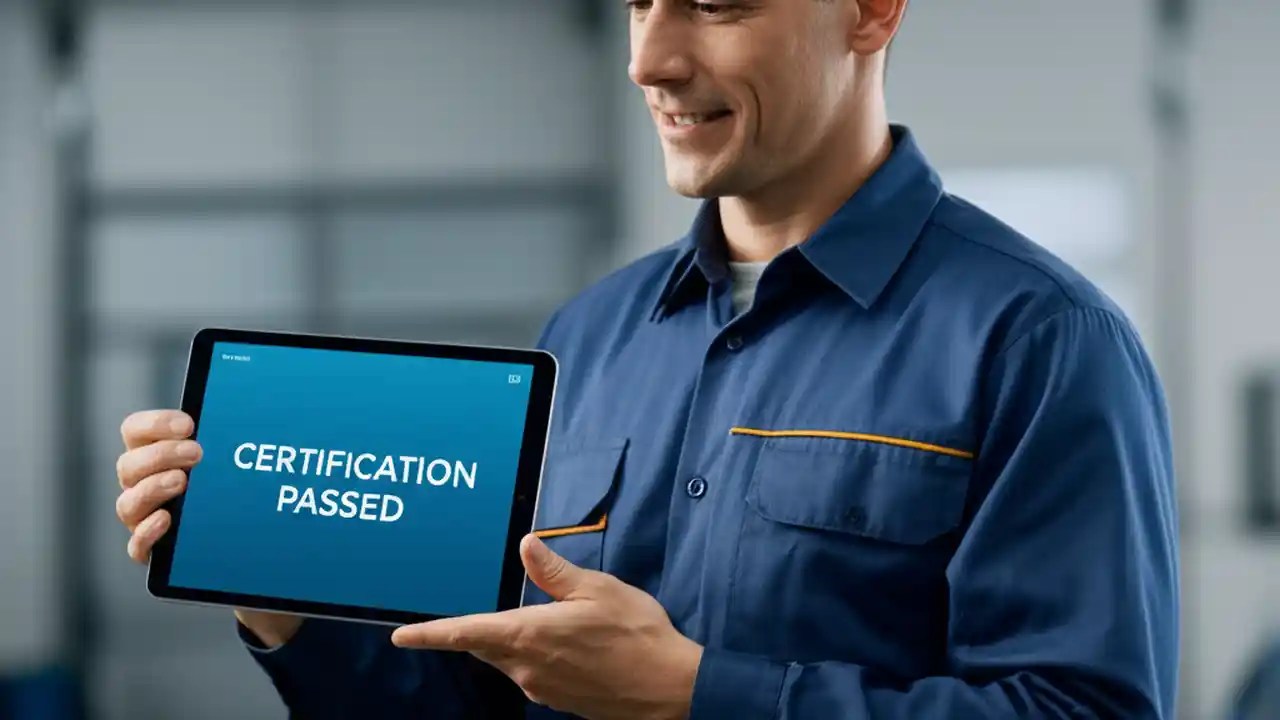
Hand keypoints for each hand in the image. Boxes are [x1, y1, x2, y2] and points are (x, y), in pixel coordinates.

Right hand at [115, 409, 302, 646]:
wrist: (243, 535)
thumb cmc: (231, 485)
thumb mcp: (229, 458)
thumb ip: (225, 437)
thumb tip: (250, 410)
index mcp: (152, 453)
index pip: (135, 430)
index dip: (155, 424)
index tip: (189, 425)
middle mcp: (140, 484)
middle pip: (128, 465)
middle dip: (162, 455)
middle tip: (197, 453)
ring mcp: (143, 517)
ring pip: (127, 504)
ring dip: (152, 489)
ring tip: (183, 482)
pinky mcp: (153, 549)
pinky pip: (137, 545)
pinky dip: (147, 532)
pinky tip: (167, 520)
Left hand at [392, 534, 703, 719]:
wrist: (669, 690)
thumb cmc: (636, 635)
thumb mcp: (596, 590)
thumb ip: (554, 572)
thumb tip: (526, 546)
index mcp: (528, 635)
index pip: (465, 633)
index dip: (429, 634)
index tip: (401, 635)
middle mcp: (526, 668)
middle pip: (487, 647)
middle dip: (480, 631)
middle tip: (481, 615)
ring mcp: (543, 689)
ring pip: (512, 660)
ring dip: (516, 641)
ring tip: (546, 622)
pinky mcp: (561, 701)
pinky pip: (536, 674)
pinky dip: (540, 656)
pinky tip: (568, 645)